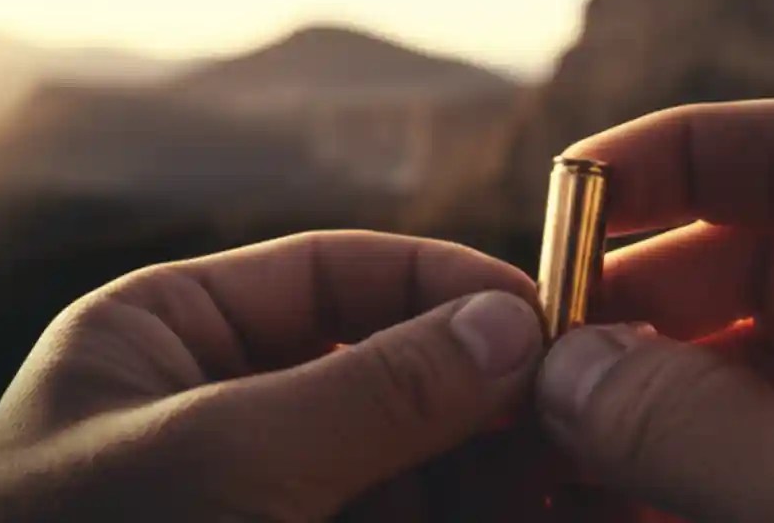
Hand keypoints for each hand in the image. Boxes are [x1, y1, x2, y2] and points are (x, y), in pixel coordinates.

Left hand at [0, 232, 552, 521]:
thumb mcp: (221, 459)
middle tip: (594, 405)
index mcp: (172, 336)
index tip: (545, 316)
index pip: (337, 275)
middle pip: (397, 370)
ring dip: (510, 465)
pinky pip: (420, 522)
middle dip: (494, 387)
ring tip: (601, 470)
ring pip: (422, 464)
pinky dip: (488, 517)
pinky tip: (556, 512)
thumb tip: (512, 322)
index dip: (445, 285)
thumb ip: (375, 388)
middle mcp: (233, 411)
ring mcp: (277, 500)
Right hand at [537, 100, 773, 520]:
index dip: (680, 156)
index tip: (568, 197)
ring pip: (760, 379)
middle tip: (540, 374)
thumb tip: (565, 366)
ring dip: (655, 414)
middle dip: (644, 311)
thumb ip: (697, 429)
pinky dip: (697, 485)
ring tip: (555, 461)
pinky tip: (617, 513)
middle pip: (766, 268)